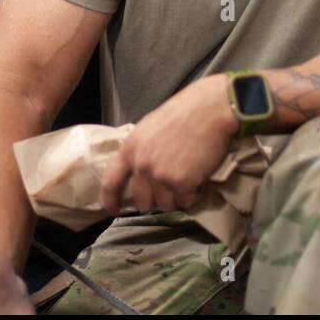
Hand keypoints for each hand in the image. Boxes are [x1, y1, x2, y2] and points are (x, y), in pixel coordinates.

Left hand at [100, 74, 236, 216]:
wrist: (209, 109)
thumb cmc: (182, 113)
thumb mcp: (149, 128)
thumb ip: (140, 150)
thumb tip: (138, 170)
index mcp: (130, 149)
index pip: (110, 182)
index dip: (110, 200)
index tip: (115, 210)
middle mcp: (141, 165)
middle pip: (142, 200)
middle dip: (155, 200)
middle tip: (169, 190)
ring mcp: (161, 176)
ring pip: (165, 205)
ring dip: (176, 198)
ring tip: (187, 180)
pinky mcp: (181, 183)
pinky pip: (186, 201)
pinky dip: (193, 195)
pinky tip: (198, 179)